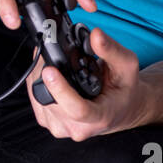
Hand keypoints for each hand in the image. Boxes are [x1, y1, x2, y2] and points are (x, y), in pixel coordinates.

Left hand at [26, 27, 152, 139]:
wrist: (120, 108)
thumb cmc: (123, 89)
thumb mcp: (127, 66)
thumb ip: (112, 50)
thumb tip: (95, 35)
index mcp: (100, 117)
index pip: (77, 109)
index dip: (60, 90)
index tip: (49, 70)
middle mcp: (78, 127)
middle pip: (52, 101)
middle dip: (44, 74)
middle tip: (46, 51)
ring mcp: (61, 127)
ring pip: (39, 101)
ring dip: (38, 78)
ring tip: (48, 61)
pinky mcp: (49, 123)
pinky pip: (35, 102)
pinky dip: (37, 84)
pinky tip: (46, 74)